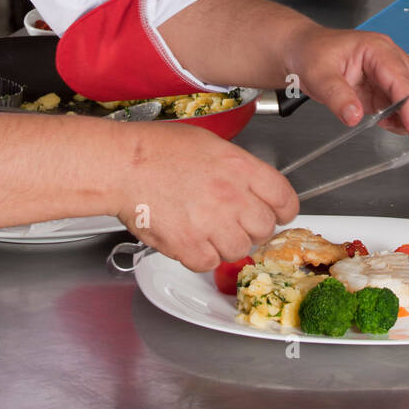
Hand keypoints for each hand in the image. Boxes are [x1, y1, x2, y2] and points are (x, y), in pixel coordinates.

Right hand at [112, 122, 297, 270]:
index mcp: (241, 167)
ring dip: (226, 243)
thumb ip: (238, 169)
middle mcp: (232, 196)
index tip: (276, 213)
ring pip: (239, 249)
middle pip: (265, 228)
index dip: (282, 210)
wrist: (124, 165)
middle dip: (252, 227)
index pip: (284, 199)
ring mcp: (212, 224)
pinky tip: (190, 237)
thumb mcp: (211, 144)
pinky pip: (210, 263)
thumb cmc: (159, 150)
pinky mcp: (190, 247)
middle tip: (234, 220)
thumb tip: (252, 188)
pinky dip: (202, 256)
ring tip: (207, 227)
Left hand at [283, 24, 408, 147]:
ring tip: (404, 135)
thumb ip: (336, 96)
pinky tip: (390, 127)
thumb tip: (354, 116)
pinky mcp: (382, 89)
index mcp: (376, 49)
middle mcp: (388, 59)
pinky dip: (402, 120)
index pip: (402, 78)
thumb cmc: (311, 52)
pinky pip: (401, 106)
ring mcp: (387, 75)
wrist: (302, 51)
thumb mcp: (318, 74)